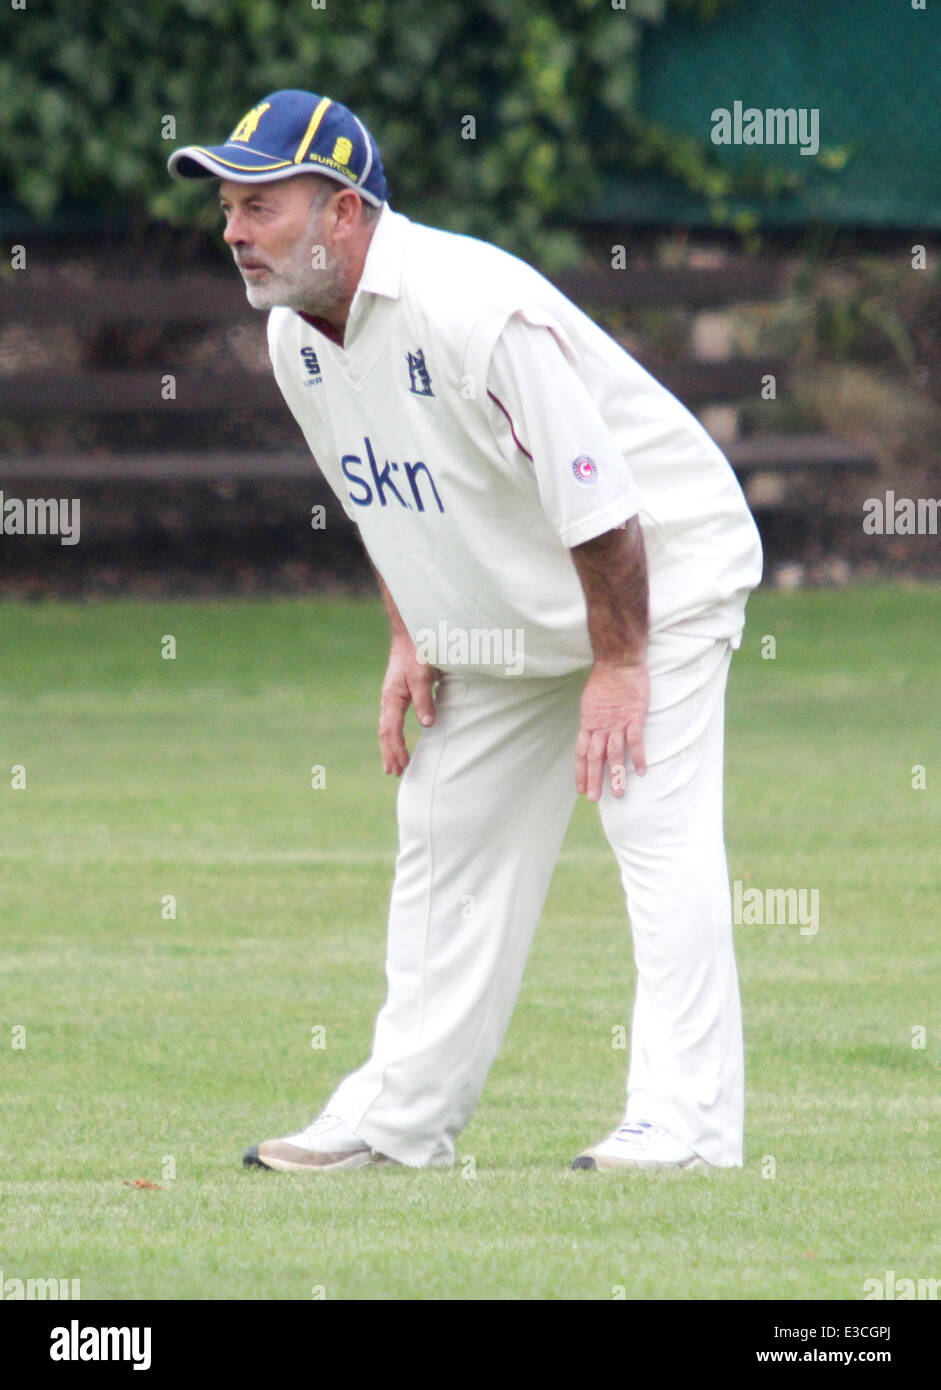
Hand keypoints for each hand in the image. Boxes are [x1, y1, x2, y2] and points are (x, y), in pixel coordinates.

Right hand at [379, 635, 441, 775]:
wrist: (411, 631)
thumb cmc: (418, 651)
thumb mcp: (423, 675)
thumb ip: (425, 699)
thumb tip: (426, 724)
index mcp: (392, 698)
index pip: (391, 730)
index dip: (397, 749)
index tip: (402, 766)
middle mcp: (388, 699)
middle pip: (385, 732)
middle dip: (389, 753)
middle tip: (394, 773)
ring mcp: (391, 695)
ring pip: (386, 726)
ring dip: (389, 746)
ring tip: (392, 763)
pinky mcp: (398, 691)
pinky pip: (392, 718)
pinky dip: (393, 734)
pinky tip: (397, 738)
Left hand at [575, 660, 648, 800]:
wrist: (618, 662)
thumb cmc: (604, 679)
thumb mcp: (589, 701)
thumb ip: (591, 719)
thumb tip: (590, 731)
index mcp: (588, 723)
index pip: (581, 752)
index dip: (580, 772)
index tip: (580, 789)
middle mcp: (600, 726)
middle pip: (595, 757)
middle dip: (594, 779)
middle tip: (594, 799)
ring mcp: (618, 722)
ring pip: (614, 754)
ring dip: (615, 775)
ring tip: (617, 793)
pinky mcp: (634, 717)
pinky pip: (636, 741)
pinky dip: (638, 757)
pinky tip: (641, 772)